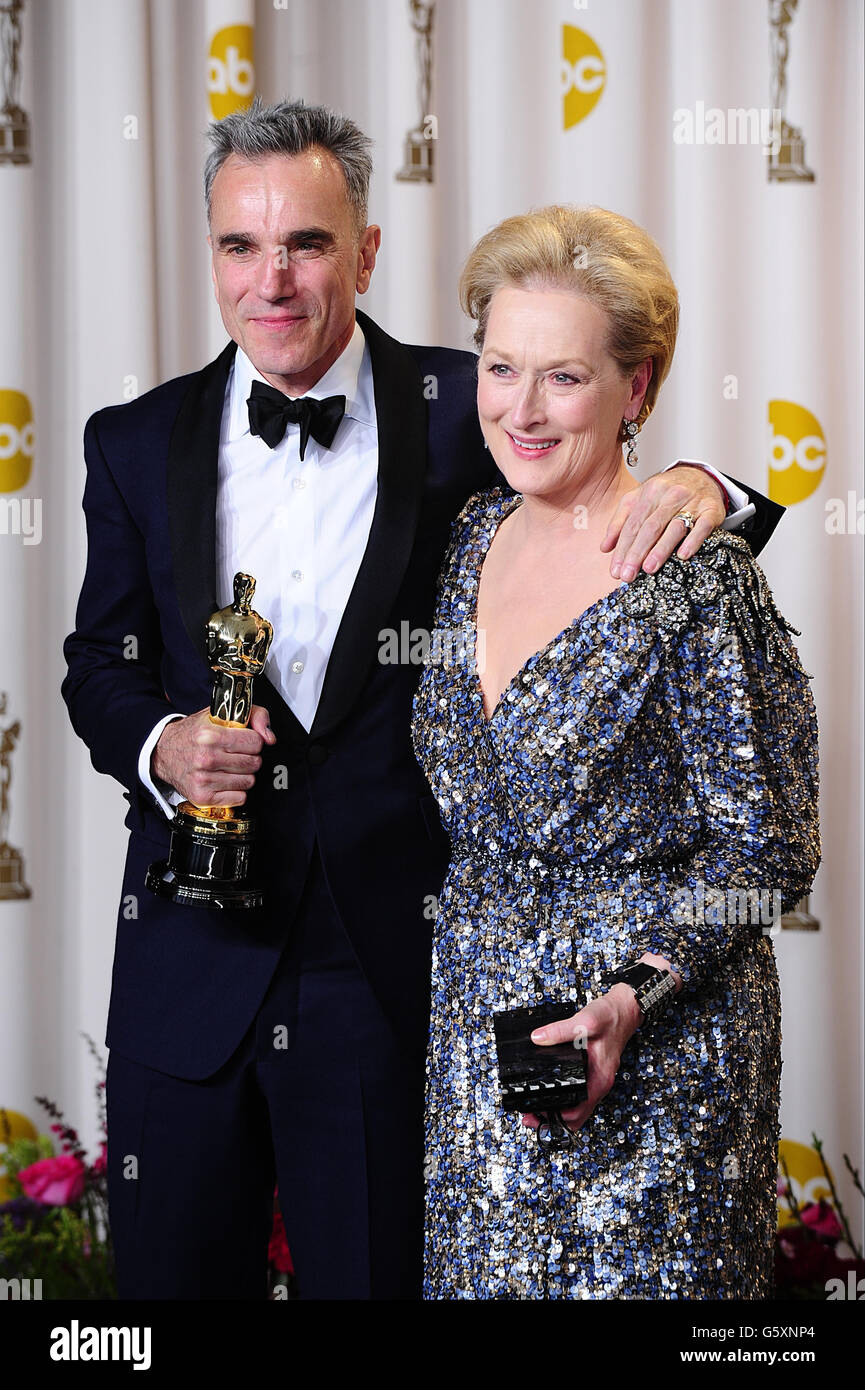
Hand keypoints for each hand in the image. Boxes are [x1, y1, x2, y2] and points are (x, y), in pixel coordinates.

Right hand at [152, 704, 275, 807]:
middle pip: (254, 763)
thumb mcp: (222, 715)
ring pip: (249, 782)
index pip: (256, 743)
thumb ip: (255, 716)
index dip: (253, 741)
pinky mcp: (202, 797)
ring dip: (243, 775)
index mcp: (211, 735)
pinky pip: (239, 798)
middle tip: (235, 755)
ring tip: (228, 767)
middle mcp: (206, 758)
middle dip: (249, 758)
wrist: (164, 752)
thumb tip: (270, 738)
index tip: (243, 741)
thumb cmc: (195, 733)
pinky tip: (224, 780)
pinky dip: (235, 791)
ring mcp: (203, 780)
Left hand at [521, 985, 641, 1134]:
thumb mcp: (585, 1021)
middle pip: (575, 1115)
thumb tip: (537, 1038)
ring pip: (577, 1106)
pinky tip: (550, 1089)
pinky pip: (578, 1093)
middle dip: (551, 1119)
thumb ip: (560, 1030)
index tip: (534, 1115)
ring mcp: (596, 1078)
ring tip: (534, 1105)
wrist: (626, 1009)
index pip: (577, 1112)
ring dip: (557, 1110)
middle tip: (528, 1115)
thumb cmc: (611, 1017)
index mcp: (599, 1078)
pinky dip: (564, 1097)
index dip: (554, 1118)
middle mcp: (599, 1083)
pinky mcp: (593, 1071)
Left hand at [602, 466, 726, 580]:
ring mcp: (692, 502)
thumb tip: (605, 547)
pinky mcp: (711, 510)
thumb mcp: (638, 499)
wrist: (700, 475)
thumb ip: (620, 522)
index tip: (616, 570)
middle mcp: (670, 496)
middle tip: (628, 575)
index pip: (633, 524)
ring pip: (674, 528)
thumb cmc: (666, 492)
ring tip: (649, 569)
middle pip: (650, 528)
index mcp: (649, 492)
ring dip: (661, 550)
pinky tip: (683, 555)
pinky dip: (693, 541)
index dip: (622, 549)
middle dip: (637, 553)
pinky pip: (702, 526)